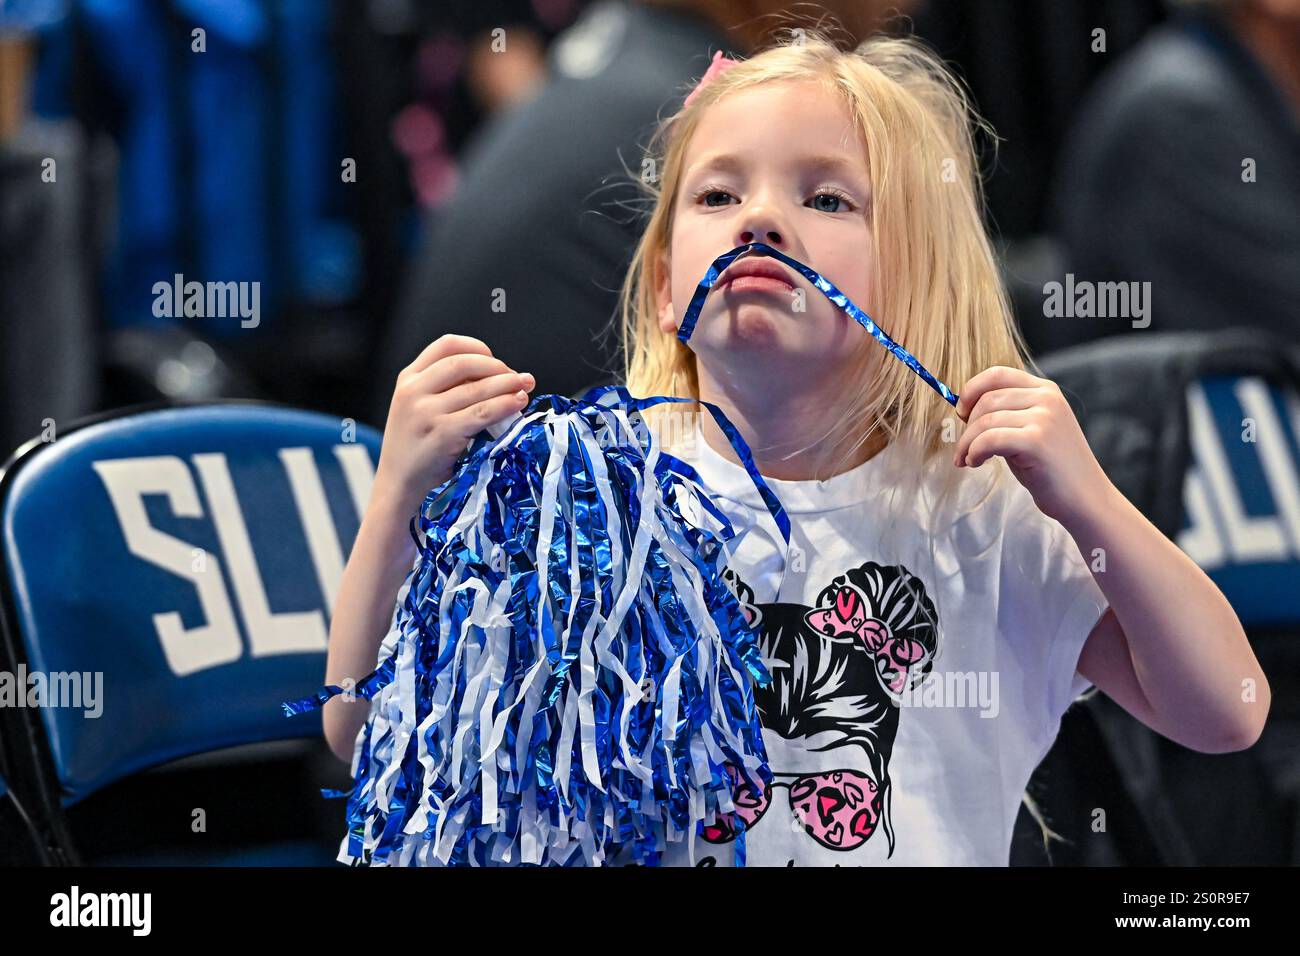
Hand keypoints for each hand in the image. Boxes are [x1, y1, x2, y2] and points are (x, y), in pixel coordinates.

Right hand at [373, 334, 534, 512]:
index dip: (477, 347)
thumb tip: (494, 377)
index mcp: (408, 378)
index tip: (494, 359)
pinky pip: (482, 413)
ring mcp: (425, 413)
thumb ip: (443, 389)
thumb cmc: (415, 446)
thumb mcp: (416, 407)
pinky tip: (517, 403)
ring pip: (477, 388)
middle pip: (464, 363)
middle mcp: (413, 391)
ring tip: (525, 387)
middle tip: (517, 378)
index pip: (446, 345)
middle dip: (497, 367)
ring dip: (508, 384)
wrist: (397, 484)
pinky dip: (505, 405)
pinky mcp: (442, 434)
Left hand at [951, 365, 1111, 525]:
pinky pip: (989, 439)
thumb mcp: (1030, 430)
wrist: (1084, 499)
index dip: (971, 391)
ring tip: (967, 459)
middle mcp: (1047, 399)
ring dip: (967, 443)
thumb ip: (1006, 413)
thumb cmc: (1050, 468)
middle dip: (967, 426)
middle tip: (963, 449)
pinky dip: (974, 451)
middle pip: (987, 399)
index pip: (997, 374)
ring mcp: (1045, 418)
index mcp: (1046, 390)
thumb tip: (964, 406)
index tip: (961, 413)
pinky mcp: (1037, 441)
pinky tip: (974, 463)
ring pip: (985, 421)